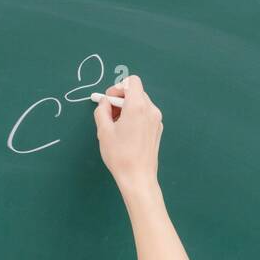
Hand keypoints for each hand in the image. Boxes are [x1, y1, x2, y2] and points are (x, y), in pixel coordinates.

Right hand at [94, 74, 162, 196]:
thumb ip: (102, 110)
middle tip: (109, 114)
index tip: (109, 100)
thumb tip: (104, 102)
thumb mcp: (103, 131)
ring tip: (116, 126)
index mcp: (137, 106)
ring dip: (127, 109)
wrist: (138, 177)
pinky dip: (135, 117)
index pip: (131, 81)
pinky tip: (126, 133)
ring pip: (141, 104)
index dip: (118, 87)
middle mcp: (151, 109)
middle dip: (121, 99)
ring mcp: (156, 120)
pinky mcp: (157, 129)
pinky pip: (145, 115)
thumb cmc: (120, 155)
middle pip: (136, 92)